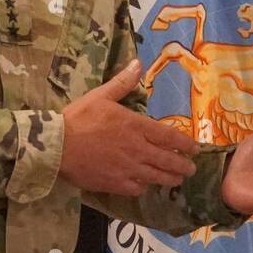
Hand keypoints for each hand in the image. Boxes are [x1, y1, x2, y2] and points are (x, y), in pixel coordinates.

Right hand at [59, 60, 199, 195]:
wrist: (56, 146)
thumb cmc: (79, 118)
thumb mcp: (101, 95)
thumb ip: (123, 83)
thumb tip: (138, 63)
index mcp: (136, 126)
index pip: (168, 136)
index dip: (184, 144)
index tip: (195, 149)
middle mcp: (137, 148)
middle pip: (167, 160)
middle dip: (182, 166)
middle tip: (191, 170)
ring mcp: (127, 168)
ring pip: (155, 176)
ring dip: (169, 179)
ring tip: (177, 180)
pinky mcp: (114, 184)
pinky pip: (136, 188)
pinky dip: (144, 188)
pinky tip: (145, 186)